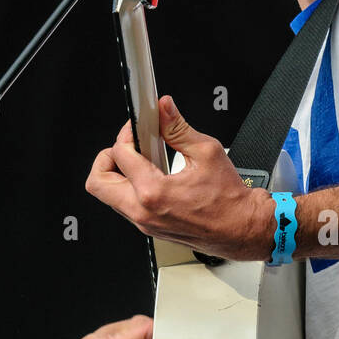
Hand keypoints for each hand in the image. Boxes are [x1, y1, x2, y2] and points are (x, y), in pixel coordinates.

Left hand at [85, 97, 266, 260]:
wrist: (241, 228)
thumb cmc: (229, 200)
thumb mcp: (207, 153)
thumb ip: (178, 128)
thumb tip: (164, 109)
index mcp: (153, 192)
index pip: (119, 154)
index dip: (127, 134)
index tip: (138, 128)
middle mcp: (143, 212)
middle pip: (97, 183)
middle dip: (107, 158)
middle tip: (126, 148)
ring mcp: (144, 223)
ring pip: (109, 197)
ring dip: (118, 175)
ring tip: (142, 162)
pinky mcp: (149, 228)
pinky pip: (126, 206)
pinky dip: (131, 188)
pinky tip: (152, 177)